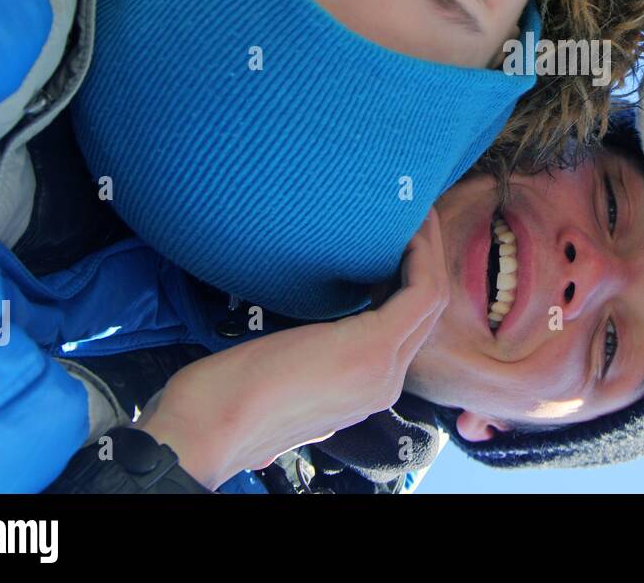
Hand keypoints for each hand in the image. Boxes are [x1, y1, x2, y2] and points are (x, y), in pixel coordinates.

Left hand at [139, 208, 450, 487]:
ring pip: (432, 300)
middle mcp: (385, 383)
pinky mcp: (373, 348)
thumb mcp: (281, 376)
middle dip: (427, 258)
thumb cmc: (227, 397)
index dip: (406, 279)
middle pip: (428, 312)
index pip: (407, 329)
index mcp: (365, 389)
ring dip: (430, 251)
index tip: (396, 241)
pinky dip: (421, 257)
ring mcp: (384, 370)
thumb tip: (307, 337)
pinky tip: (408, 231)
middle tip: (419, 216)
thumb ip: (308, 360)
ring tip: (419, 215)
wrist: (211, 427)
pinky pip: (420, 295)